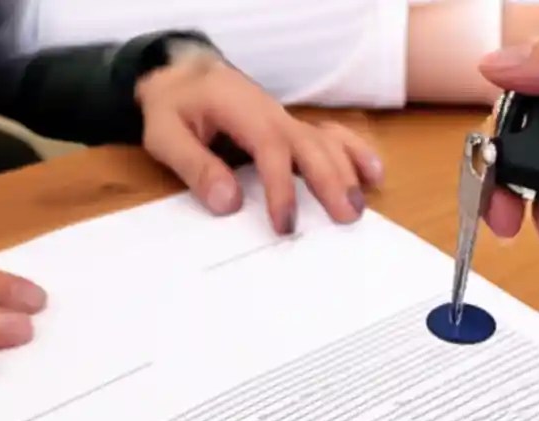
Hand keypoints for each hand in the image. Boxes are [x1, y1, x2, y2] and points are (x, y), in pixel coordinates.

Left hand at [135, 51, 383, 235]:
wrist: (181, 77)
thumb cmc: (173, 107)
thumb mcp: (164, 135)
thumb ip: (195, 166)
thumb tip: (228, 204)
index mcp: (240, 110)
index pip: (270, 148)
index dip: (281, 188)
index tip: (284, 225)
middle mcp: (272, 113)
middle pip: (310, 144)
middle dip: (331, 181)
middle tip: (346, 217)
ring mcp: (286, 119)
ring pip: (325, 142)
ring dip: (347, 173)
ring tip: (359, 208)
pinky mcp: (292, 128)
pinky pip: (330, 135)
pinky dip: (354, 153)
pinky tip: (373, 175)